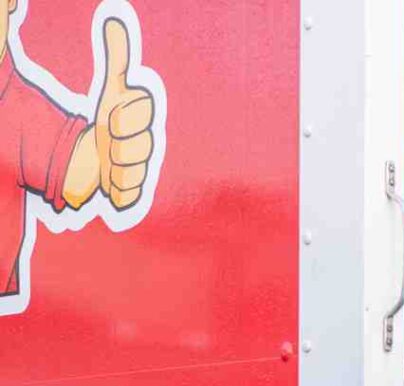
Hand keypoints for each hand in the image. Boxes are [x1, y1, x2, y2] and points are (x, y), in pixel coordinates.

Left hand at [93, 18, 153, 209]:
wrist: (99, 158)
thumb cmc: (110, 121)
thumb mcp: (112, 89)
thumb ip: (117, 57)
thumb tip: (114, 17)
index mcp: (146, 118)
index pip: (141, 111)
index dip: (124, 113)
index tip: (111, 115)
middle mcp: (150, 144)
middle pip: (137, 145)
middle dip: (116, 144)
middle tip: (109, 140)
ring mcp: (144, 169)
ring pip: (131, 171)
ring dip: (114, 168)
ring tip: (108, 162)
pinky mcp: (135, 193)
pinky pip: (130, 195)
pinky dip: (116, 191)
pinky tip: (108, 184)